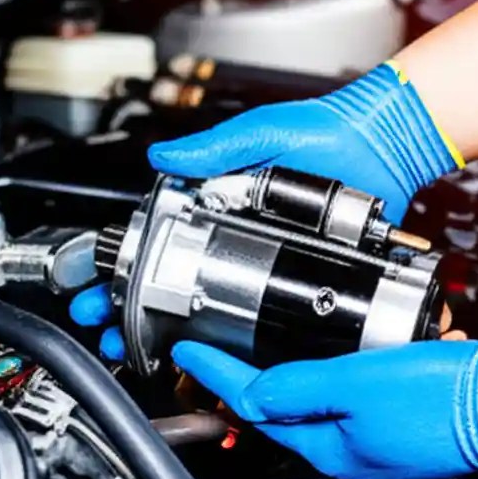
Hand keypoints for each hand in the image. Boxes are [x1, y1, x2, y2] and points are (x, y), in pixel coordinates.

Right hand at [74, 62, 464, 360]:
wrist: (382, 149)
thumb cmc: (326, 132)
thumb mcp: (260, 133)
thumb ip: (214, 148)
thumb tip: (162, 159)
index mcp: (217, 194)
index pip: (157, 233)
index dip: (123, 261)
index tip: (94, 285)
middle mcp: (236, 228)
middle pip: (172, 275)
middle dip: (131, 304)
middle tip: (104, 324)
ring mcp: (265, 256)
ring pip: (210, 296)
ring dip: (171, 325)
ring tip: (138, 345)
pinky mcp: (297, 274)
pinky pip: (262, 307)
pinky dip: (233, 329)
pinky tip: (206, 346)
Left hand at [171, 337, 477, 478]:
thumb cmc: (445, 395)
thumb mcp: (357, 380)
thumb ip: (298, 385)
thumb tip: (249, 392)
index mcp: (333, 448)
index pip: (257, 407)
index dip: (216, 376)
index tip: (188, 353)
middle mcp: (351, 455)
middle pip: (283, 414)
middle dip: (250, 381)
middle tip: (218, 353)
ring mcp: (378, 445)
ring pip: (319, 408)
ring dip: (294, 378)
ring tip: (270, 346)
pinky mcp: (403, 430)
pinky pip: (354, 403)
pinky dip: (337, 379)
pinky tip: (342, 358)